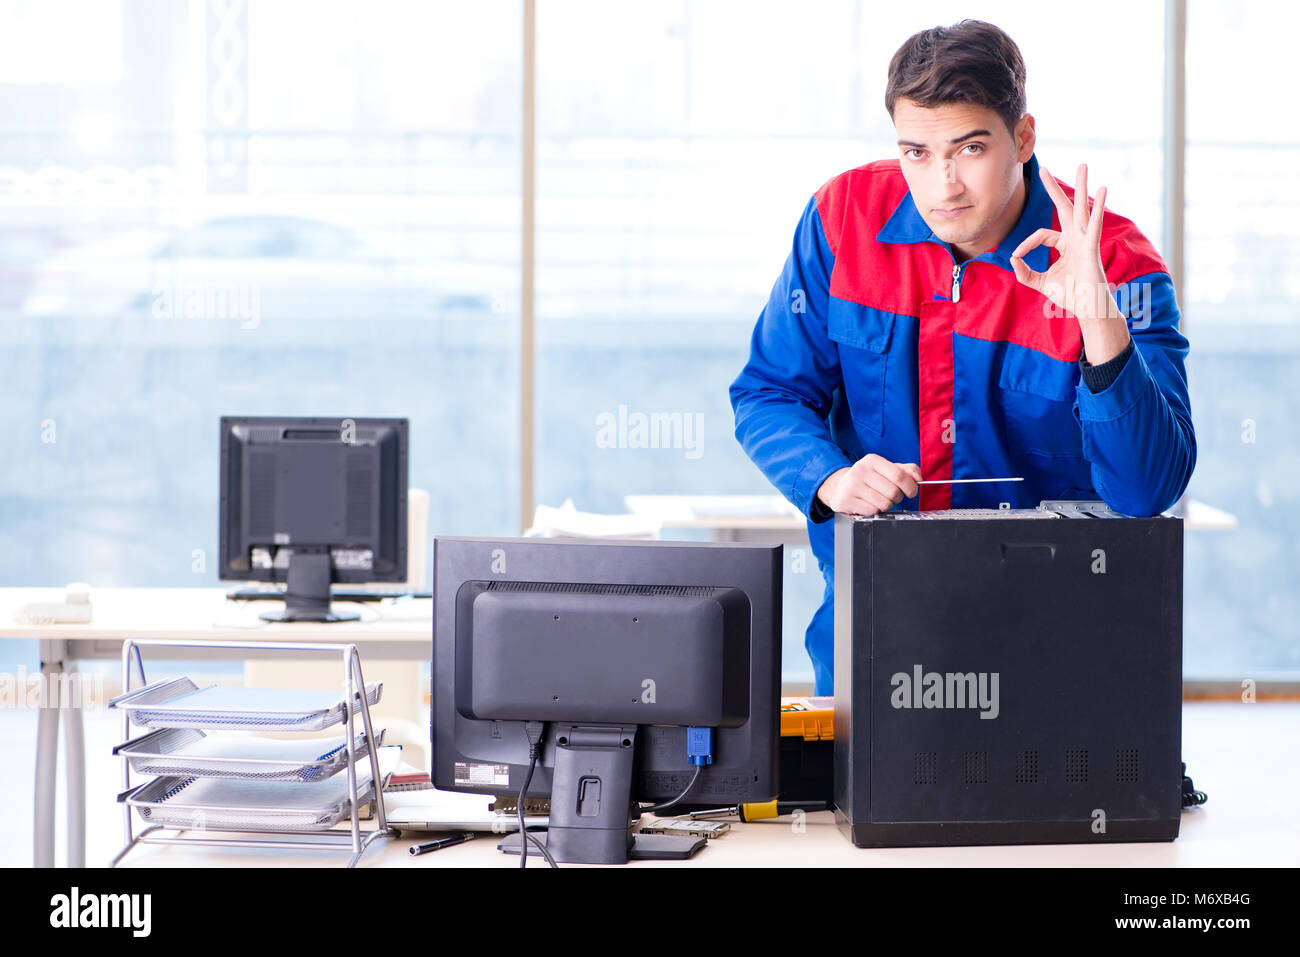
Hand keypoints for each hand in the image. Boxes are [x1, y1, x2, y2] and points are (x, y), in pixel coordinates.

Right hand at [817, 453, 920, 515]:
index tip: (911, 492)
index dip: (910, 486)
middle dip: (898, 498)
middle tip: (892, 496)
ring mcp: (852, 486)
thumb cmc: (867, 478)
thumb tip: (919, 478)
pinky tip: (869, 504)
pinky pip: (872, 511)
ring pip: (884, 504)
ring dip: (886, 505)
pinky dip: (875, 511)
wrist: (839, 486)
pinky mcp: (846, 501)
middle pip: (893, 492)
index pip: (899, 475)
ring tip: (879, 499)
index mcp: (872, 460)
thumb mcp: (885, 469)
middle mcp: (860, 471)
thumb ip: (906, 470)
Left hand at [1009, 163, 1120, 322]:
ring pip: (1081, 209)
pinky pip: (1093, 225)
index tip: (1017, 256)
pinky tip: (1102, 190)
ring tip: (1083, 165)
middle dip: (1054, 189)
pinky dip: (1098, 207)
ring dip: (1082, 186)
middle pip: (1064, 208)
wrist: (1087, 308)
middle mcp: (1076, 238)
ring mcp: (1085, 240)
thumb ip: (1025, 272)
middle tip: (1044, 169)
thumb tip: (1012, 259)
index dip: (1026, 244)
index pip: (1042, 235)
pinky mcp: (1092, 248)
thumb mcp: (1040, 283)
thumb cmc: (1069, 295)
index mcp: (1065, 244)